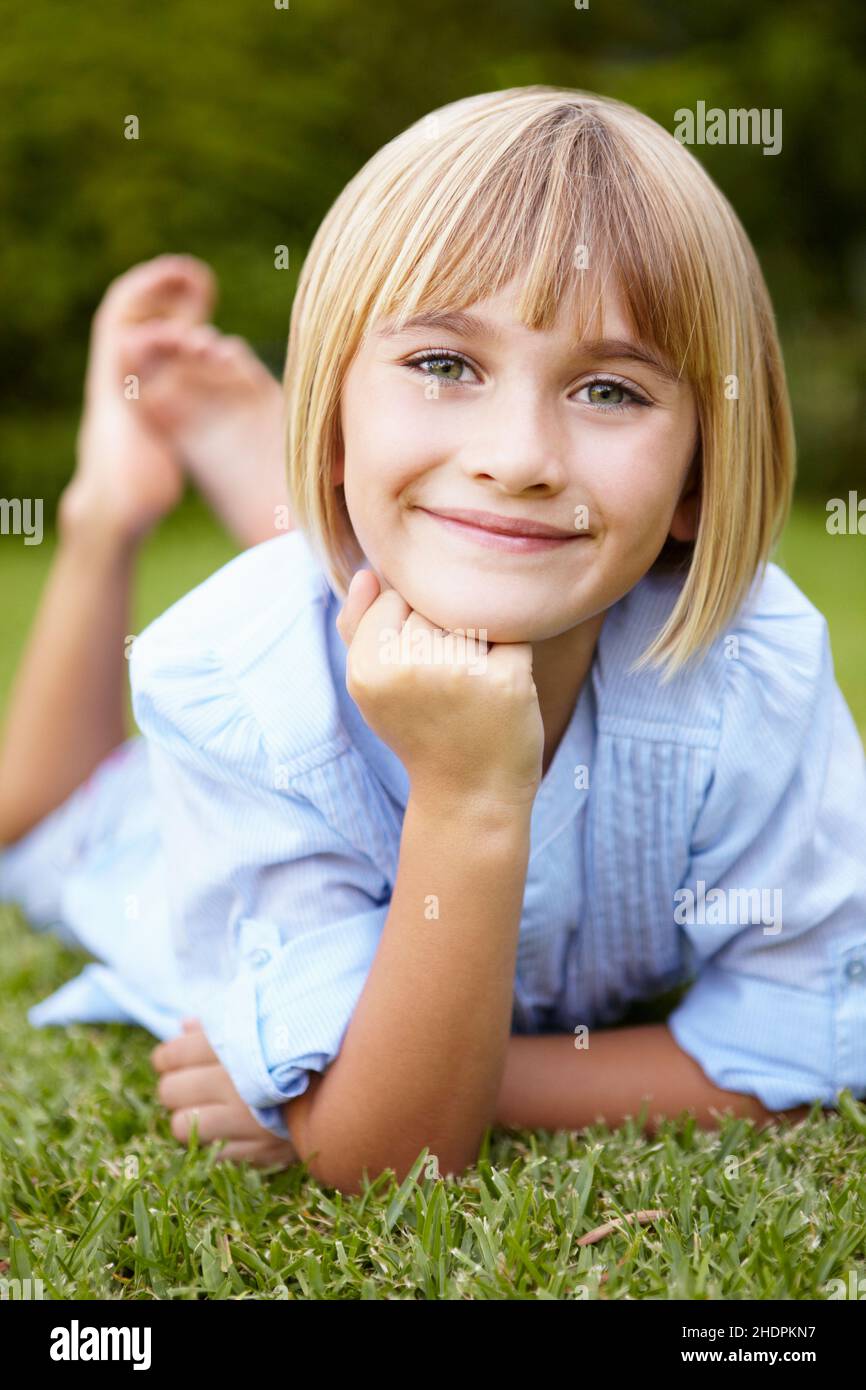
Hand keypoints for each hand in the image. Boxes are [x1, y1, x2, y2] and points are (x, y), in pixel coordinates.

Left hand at [150, 1018, 297, 1167]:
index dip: (167, 1059)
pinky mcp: (258, 1149)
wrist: (356, 1078)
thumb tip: (184, 1027)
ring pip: (181, 1127)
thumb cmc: (304, 1041)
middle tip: (191, 1086)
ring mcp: (243, 1120)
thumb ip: (222, 1022)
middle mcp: (231, 1082)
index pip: (170, 1056)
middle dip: (176, 1089)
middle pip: (169, 1092)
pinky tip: (232, 1132)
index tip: (175, 1061)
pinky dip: (218, 1143)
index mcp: (230, 1045)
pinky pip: (214, 1153)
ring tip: (207, 1112)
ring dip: (191, 1120)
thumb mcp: (265, 1017)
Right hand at [336, 569, 543, 809]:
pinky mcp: (508, 681)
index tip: (413, 673)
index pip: (393, 598)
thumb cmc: (419, 729)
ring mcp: (461, 673)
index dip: (408, 630)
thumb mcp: (372, 685)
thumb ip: (358, 627)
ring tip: (469, 687)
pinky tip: (498, 691)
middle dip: (443, 633)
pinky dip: (511, 655)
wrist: (469, 794)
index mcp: (367, 669)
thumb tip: (368, 572)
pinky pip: (513, 633)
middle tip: (443, 686)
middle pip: (432, 603)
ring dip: (477, 640)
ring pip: (471, 612)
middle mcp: (409, 668)